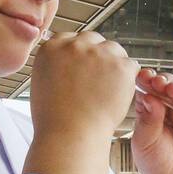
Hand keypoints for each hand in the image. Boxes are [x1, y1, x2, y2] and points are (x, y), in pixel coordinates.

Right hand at [30, 31, 137, 147]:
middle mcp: (75, 46)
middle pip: (93, 40)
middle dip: (98, 56)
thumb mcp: (41, 86)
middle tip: (99, 79)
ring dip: (115, 65)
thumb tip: (62, 65)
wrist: (70, 134)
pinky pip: (131, 65)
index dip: (80, 54)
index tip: (83, 66)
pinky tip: (119, 94)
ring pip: (114, 50)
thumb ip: (54, 68)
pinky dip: (128, 78)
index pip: (71, 39)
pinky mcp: (120, 66)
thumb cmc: (55, 120)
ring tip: (109, 89)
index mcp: (52, 48)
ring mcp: (98, 54)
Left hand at [131, 68, 172, 173]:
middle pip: (169, 85)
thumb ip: (147, 120)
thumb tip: (149, 97)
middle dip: (165, 81)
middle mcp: (170, 109)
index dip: (148, 80)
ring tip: (172, 90)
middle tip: (158, 82)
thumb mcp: (143, 142)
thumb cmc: (154, 164)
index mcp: (152, 109)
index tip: (143, 76)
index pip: (150, 88)